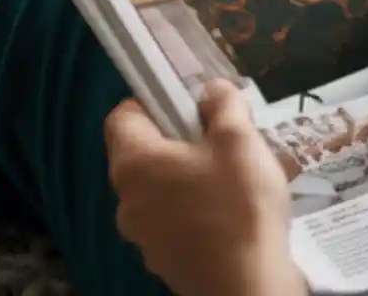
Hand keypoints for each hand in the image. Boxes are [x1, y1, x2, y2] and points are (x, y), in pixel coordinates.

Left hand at [104, 81, 306, 295]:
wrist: (245, 284)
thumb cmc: (238, 205)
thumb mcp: (240, 141)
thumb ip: (224, 106)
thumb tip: (210, 91)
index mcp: (135, 162)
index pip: (122, 116)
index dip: (152, 101)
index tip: (189, 103)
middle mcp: (126, 198)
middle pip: (143, 154)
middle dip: (179, 141)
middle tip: (222, 141)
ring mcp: (142, 234)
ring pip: (160, 190)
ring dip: (188, 178)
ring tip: (234, 179)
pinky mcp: (163, 260)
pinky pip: (173, 222)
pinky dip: (195, 212)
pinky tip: (232, 214)